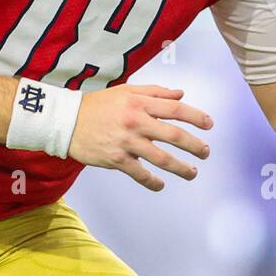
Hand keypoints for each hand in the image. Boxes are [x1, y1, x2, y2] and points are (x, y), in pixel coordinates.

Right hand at [69, 84, 212, 190]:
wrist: (66, 121)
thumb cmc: (98, 104)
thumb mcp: (125, 91)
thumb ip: (154, 92)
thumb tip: (180, 93)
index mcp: (139, 103)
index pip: (175, 109)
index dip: (195, 116)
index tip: (209, 124)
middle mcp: (135, 121)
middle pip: (174, 135)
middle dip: (194, 145)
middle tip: (206, 152)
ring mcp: (126, 142)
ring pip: (161, 158)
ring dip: (181, 168)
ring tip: (192, 172)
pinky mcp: (116, 159)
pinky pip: (140, 174)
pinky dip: (153, 182)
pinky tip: (161, 184)